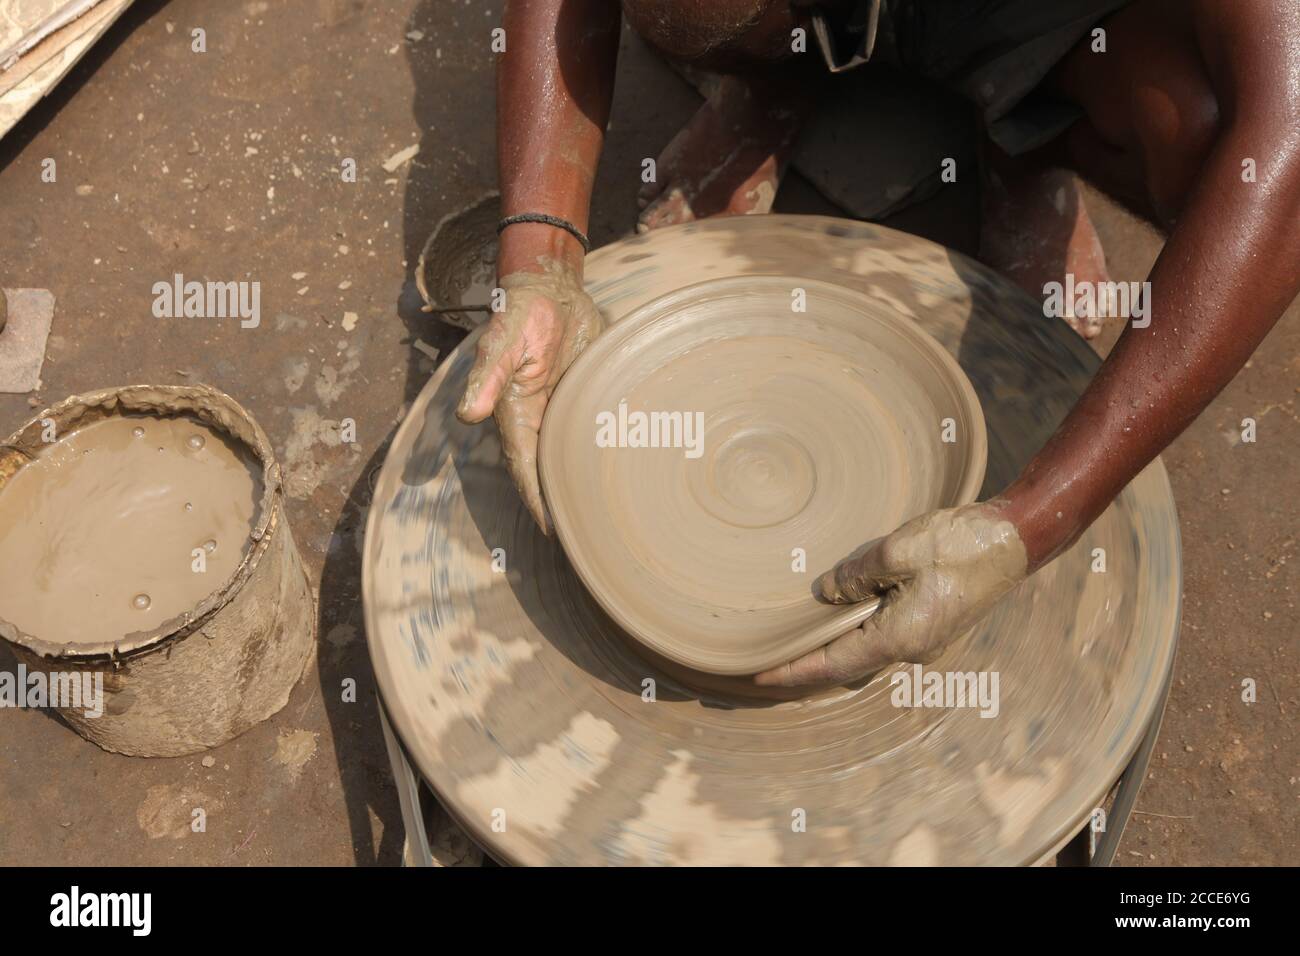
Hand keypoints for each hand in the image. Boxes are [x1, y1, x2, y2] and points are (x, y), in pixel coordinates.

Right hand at [456, 259, 601, 532]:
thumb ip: (488, 375)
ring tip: (609, 516)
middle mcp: (539, 419)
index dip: (537, 500)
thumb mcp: (503, 340)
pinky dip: (603, 453)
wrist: (552, 289)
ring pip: (573, 456)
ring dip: (585, 483)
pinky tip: (625, 471)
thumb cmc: (521, 312)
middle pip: (550, 470)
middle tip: (588, 537)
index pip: (525, 467)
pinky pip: (593, 431)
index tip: (554, 532)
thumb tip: (468, 415)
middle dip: (563, 503)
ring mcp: (563, 411)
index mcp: (516, 413)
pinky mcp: (585, 397)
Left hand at [755, 502, 1028, 686]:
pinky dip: (855, 627)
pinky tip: (837, 610)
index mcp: (900, 638)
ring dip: (832, 644)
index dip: (793, 671)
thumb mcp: (898, 550)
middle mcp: (913, 649)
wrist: (1016, 539)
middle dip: (807, 663)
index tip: (758, 676)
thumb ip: (854, 575)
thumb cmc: (962, 544)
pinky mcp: (933, 622)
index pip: (833, 665)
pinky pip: (883, 632)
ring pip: (865, 648)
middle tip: (767, 658)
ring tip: (795, 635)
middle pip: (847, 664)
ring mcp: (926, 638)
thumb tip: (826, 594)